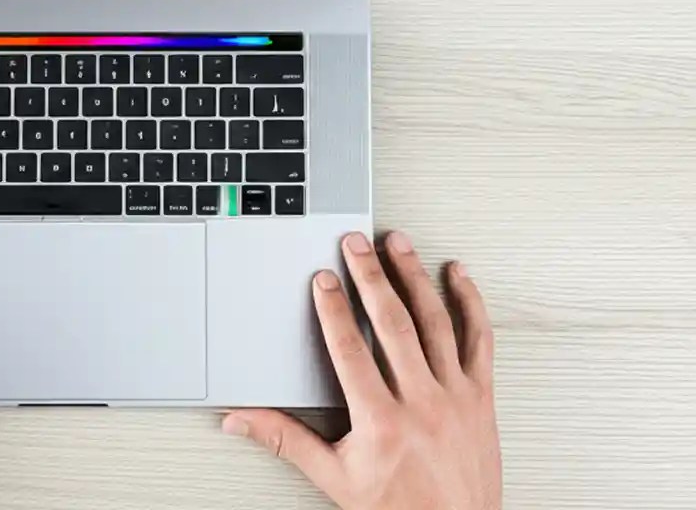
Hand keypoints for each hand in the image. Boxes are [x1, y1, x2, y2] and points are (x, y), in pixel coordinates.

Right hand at [223, 232, 499, 509]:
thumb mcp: (334, 477)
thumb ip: (285, 441)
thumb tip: (241, 420)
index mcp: (381, 421)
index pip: (351, 350)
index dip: (333, 310)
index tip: (322, 279)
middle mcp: (422, 402)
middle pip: (393, 324)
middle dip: (370, 276)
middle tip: (355, 243)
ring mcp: (456, 395)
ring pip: (435, 322)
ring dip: (414, 277)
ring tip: (398, 245)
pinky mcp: (481, 396)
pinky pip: (479, 340)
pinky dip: (470, 303)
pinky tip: (458, 276)